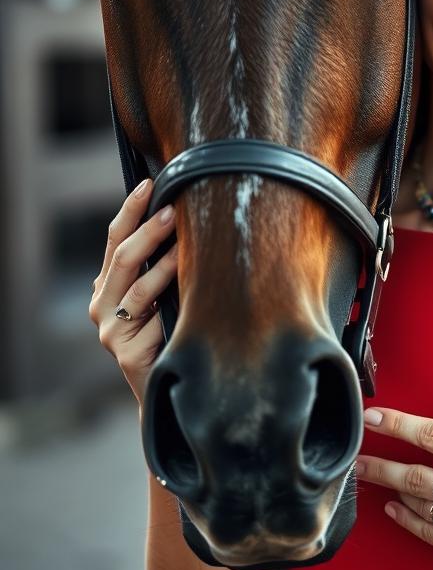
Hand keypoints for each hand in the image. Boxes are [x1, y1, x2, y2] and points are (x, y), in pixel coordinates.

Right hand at [89, 178, 178, 404]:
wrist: (168, 385)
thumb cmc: (174, 330)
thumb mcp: (165, 292)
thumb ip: (164, 262)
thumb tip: (190, 213)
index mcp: (108, 285)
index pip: (114, 240)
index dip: (130, 211)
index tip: (149, 183)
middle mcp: (102, 304)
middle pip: (123, 258)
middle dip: (149, 231)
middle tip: (174, 209)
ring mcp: (110, 330)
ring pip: (140, 288)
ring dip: (167, 263)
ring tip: (189, 244)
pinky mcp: (125, 353)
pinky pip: (152, 320)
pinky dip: (173, 302)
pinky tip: (193, 291)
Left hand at [356, 365, 432, 569]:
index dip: (399, 424)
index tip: (375, 416)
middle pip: (414, 472)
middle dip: (380, 460)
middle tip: (356, 451)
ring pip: (419, 502)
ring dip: (390, 487)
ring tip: (367, 475)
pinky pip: (429, 533)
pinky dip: (407, 519)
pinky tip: (394, 507)